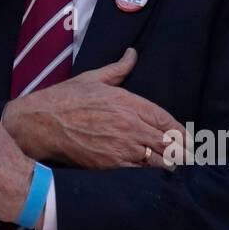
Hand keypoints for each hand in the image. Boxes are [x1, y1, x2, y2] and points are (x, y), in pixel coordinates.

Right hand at [2, 48, 185, 168]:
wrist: (41, 123)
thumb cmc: (65, 99)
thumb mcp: (93, 78)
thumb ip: (118, 68)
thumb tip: (132, 54)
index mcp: (128, 102)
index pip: (166, 119)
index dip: (180, 131)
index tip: (187, 138)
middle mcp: (129, 125)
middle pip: (167, 142)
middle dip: (180, 150)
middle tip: (187, 156)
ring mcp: (121, 147)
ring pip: (158, 160)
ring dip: (168, 164)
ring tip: (174, 167)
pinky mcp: (110, 165)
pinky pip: (140, 173)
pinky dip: (150, 175)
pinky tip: (154, 176)